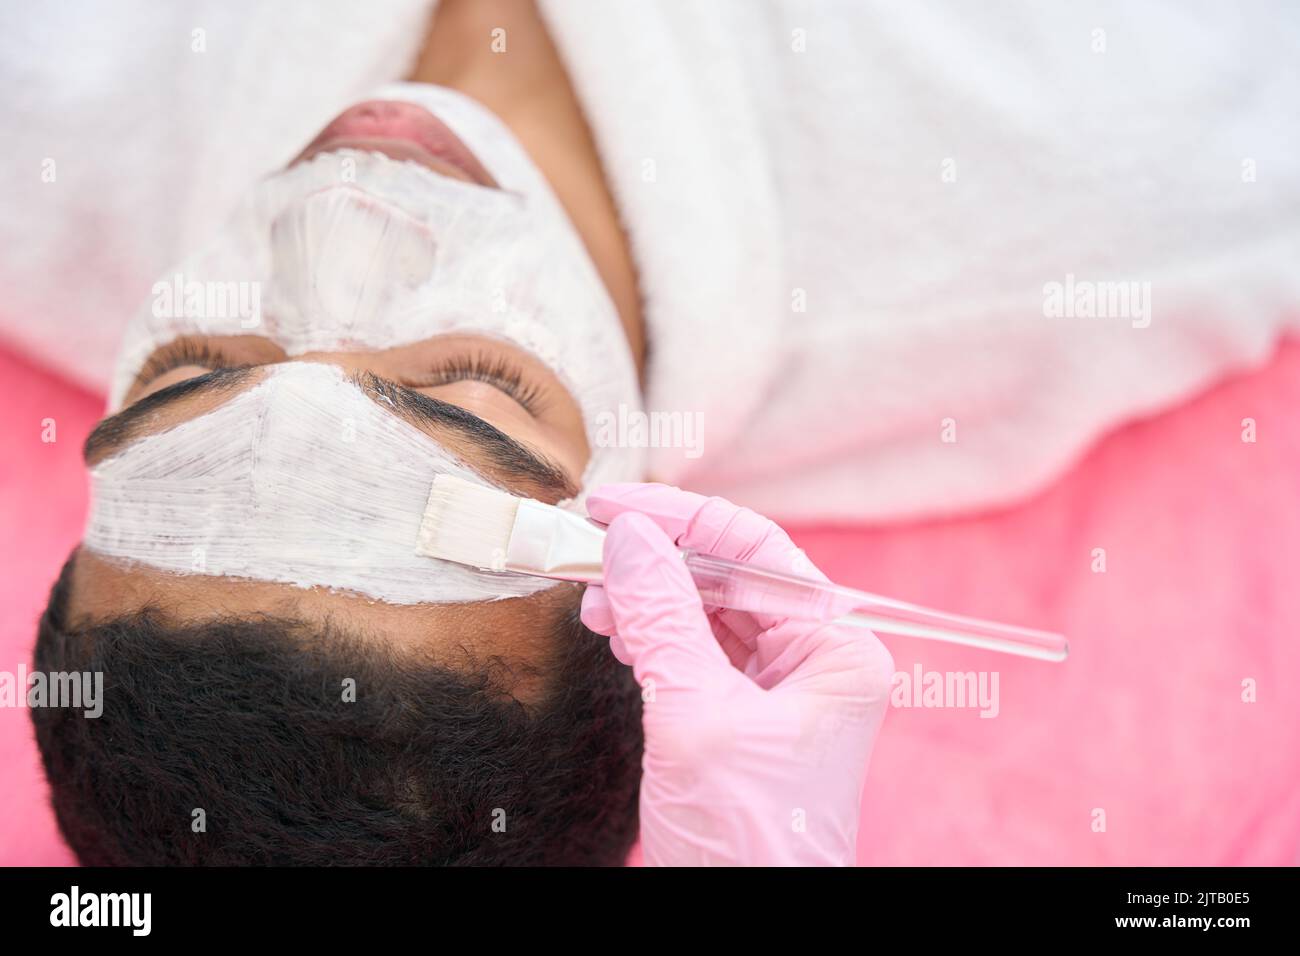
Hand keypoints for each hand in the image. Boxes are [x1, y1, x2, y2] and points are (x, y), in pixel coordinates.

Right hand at [581, 483, 893, 865]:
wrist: (742, 930)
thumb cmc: (749, 841)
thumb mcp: (696, 715)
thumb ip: (662, 618)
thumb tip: (628, 537)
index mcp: (835, 650)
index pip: (755, 551)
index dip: (681, 519)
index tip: (613, 505)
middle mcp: (813, 660)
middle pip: (727, 576)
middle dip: (655, 560)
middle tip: (588, 544)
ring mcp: (777, 689)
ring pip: (704, 612)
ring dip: (645, 597)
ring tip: (592, 594)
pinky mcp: (740, 715)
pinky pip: (693, 651)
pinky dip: (650, 634)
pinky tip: (616, 628)